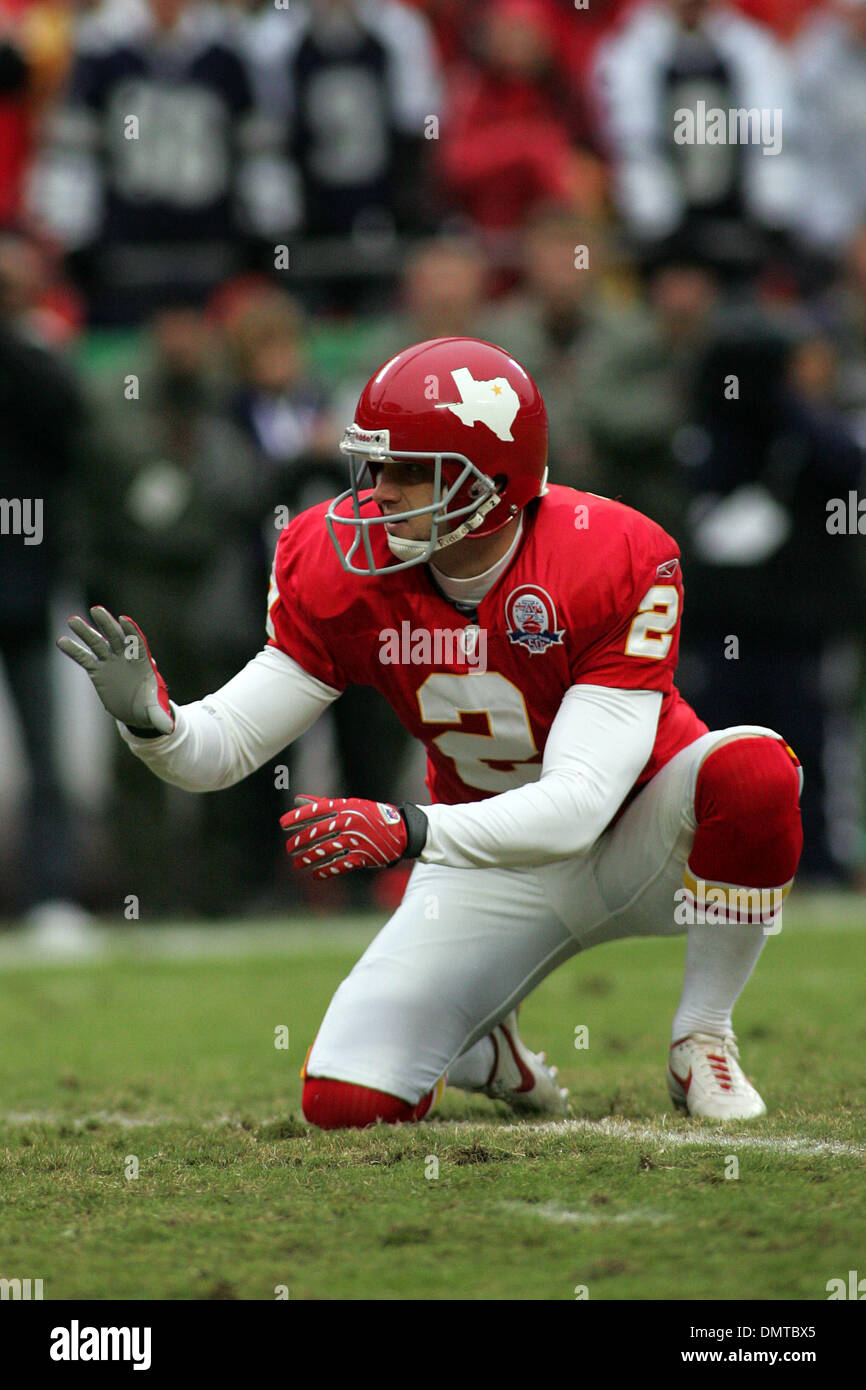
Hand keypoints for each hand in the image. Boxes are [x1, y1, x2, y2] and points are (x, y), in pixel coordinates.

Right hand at [57, 606, 173, 734]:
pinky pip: (85, 659)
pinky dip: (74, 650)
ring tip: (72, 620)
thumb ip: (159, 715)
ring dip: (86, 632)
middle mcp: (125, 658)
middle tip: (96, 610)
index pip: (138, 642)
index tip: (124, 620)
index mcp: (142, 662)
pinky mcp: (98, 671)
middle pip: (116, 637)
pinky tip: (61, 641)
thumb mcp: (155, 711)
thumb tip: (168, 727)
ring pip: (97, 644)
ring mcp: (110, 662)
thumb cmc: (149, 706)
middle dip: (107, 624)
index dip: (132, 631)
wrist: (136, 711)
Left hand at [282, 795, 426, 878]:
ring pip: (325, 850)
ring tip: (298, 864)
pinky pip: (339, 865)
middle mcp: (349, 822)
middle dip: (299, 842)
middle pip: (317, 833)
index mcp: (345, 807)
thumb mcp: (350, 805)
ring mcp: (355, 840)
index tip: (283, 824)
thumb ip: (323, 804)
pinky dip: (326, 871)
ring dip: (308, 859)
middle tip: (289, 849)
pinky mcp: (362, 856)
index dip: (297, 817)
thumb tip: (297, 800)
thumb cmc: (371, 815)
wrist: (401, 829)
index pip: (316, 810)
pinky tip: (316, 874)